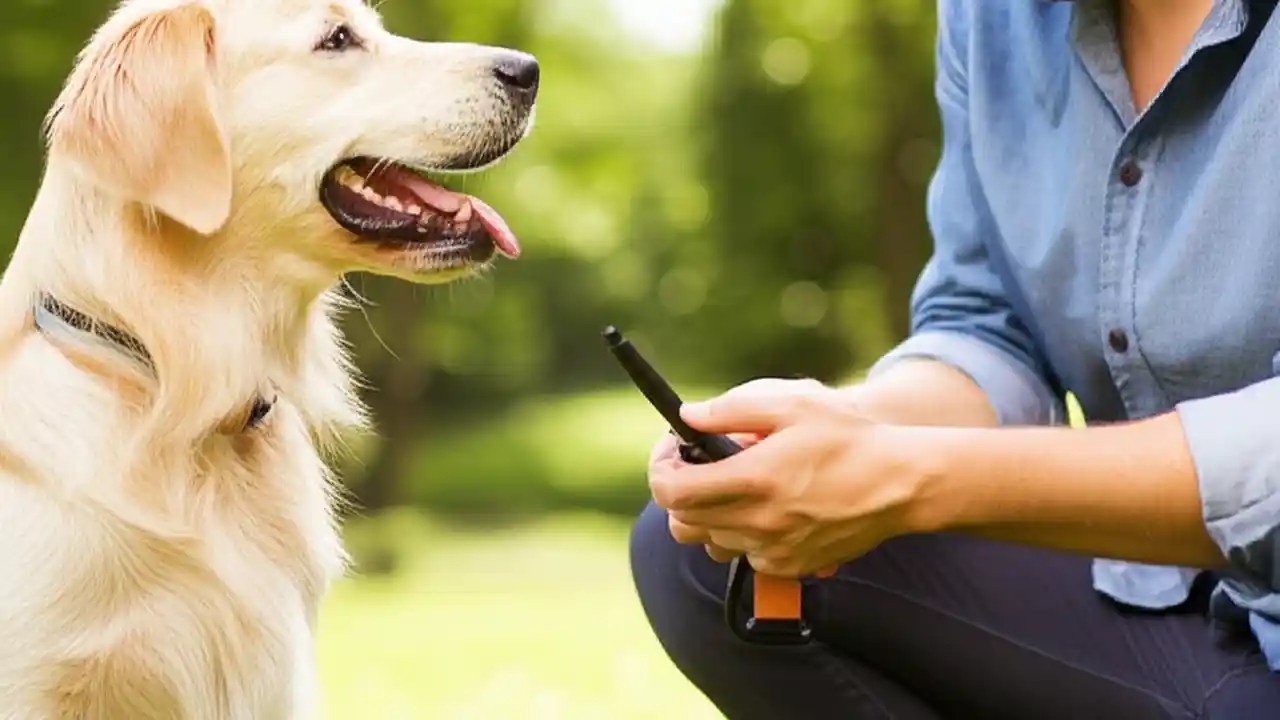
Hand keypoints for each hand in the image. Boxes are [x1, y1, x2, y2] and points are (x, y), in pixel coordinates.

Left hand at [647, 378, 848, 563]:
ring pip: (711, 541)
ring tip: (740, 483)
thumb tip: (687, 417)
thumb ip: (732, 409)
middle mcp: (759, 522)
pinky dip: (743, 532)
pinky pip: (744, 555)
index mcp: (754, 479)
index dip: (659, 469)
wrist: (901, 483)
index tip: (669, 450)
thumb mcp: (791, 403)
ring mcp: (773, 550)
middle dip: (680, 490)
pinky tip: (769, 504)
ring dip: (711, 513)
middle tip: (699, 463)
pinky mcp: (790, 567)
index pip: (672, 492)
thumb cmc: (848, 436)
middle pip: (682, 522)